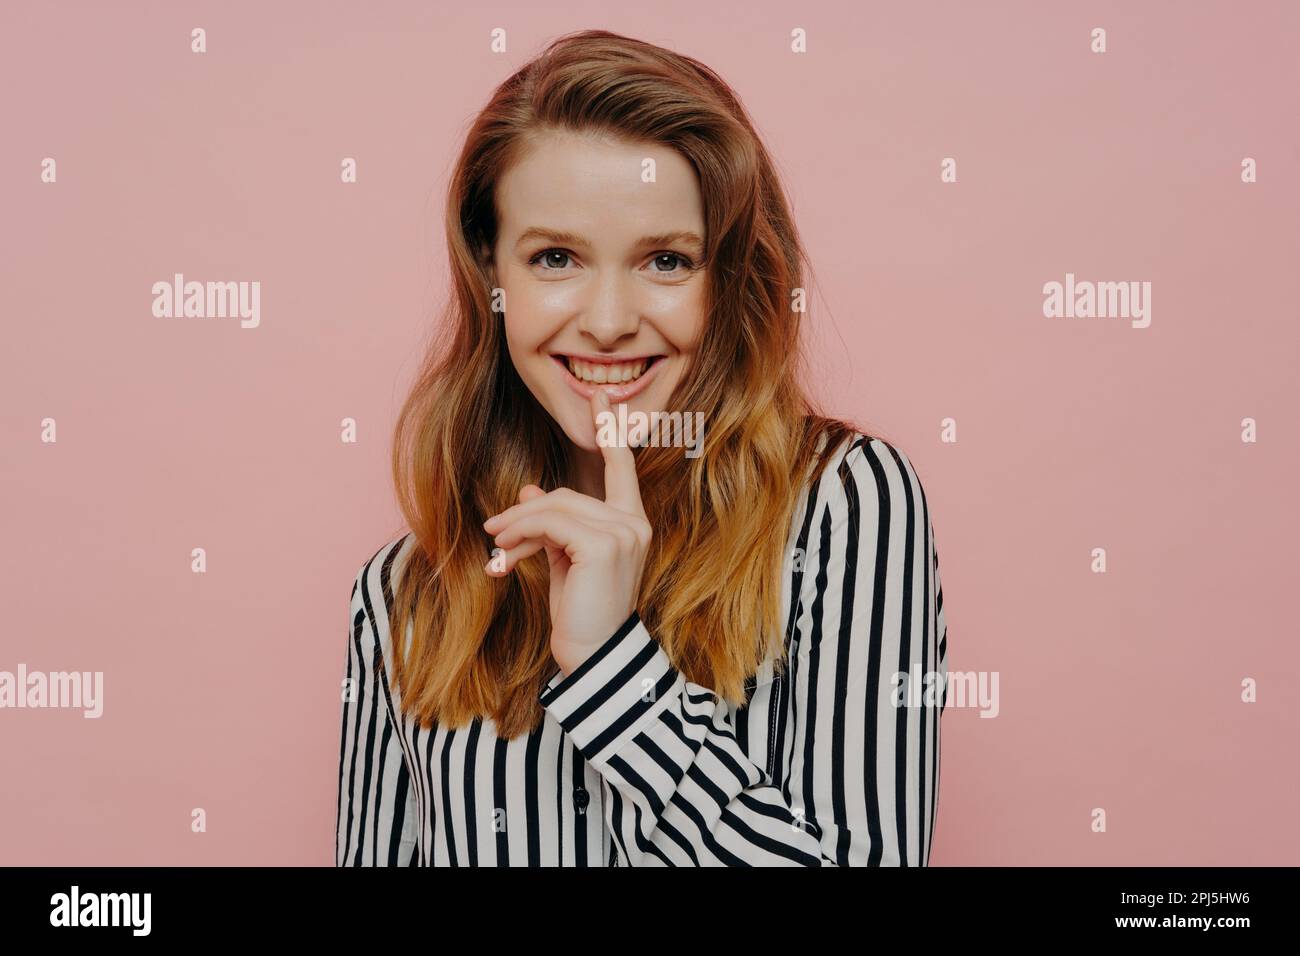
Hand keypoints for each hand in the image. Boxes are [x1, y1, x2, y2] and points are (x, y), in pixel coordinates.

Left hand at [482, 389, 651, 675]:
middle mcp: (634, 524)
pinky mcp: (603, 545)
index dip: (608, 431)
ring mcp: (623, 533)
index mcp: (632, 523)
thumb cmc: (580, 613)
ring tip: (497, 546)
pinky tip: (506, 554)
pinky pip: (550, 523)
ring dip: (517, 525)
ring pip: (555, 507)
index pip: (621, 468)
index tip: (599, 396)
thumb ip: (551, 524)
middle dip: (526, 514)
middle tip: (495, 535)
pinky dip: (522, 535)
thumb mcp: (562, 561)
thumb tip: (527, 491)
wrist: (592, 656)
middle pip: (567, 495)